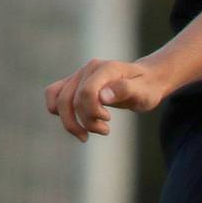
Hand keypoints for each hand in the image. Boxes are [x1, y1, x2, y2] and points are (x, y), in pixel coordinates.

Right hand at [44, 58, 167, 140]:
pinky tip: (77, 124)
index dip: (92, 111)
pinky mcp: (74, 82)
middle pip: (69, 99)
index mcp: (107, 68)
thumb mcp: (144, 92)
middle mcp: (89, 69)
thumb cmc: (146, 88)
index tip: (108, 120)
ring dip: (71, 122)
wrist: (147, 81)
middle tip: (105, 131)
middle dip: (84, 121)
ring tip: (89, 134)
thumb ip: (125, 91)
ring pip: (58, 100)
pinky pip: (54, 96)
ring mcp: (79, 74)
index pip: (87, 91)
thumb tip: (102, 96)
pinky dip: (60, 113)